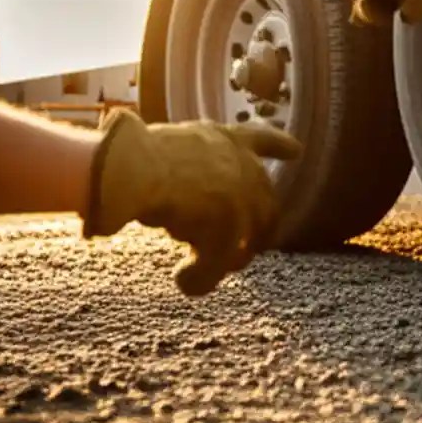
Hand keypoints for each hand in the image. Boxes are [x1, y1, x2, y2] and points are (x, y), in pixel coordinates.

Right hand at [84, 108, 301, 296]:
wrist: (125, 167)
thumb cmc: (129, 157)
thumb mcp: (169, 150)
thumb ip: (190, 169)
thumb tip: (187, 201)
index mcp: (225, 139)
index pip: (261, 139)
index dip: (280, 146)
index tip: (296, 151)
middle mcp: (242, 165)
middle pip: (264, 206)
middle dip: (258, 232)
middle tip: (247, 251)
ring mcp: (240, 194)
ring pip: (242, 240)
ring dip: (220, 261)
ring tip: (197, 273)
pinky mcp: (228, 224)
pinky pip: (219, 261)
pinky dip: (201, 278)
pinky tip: (184, 283)